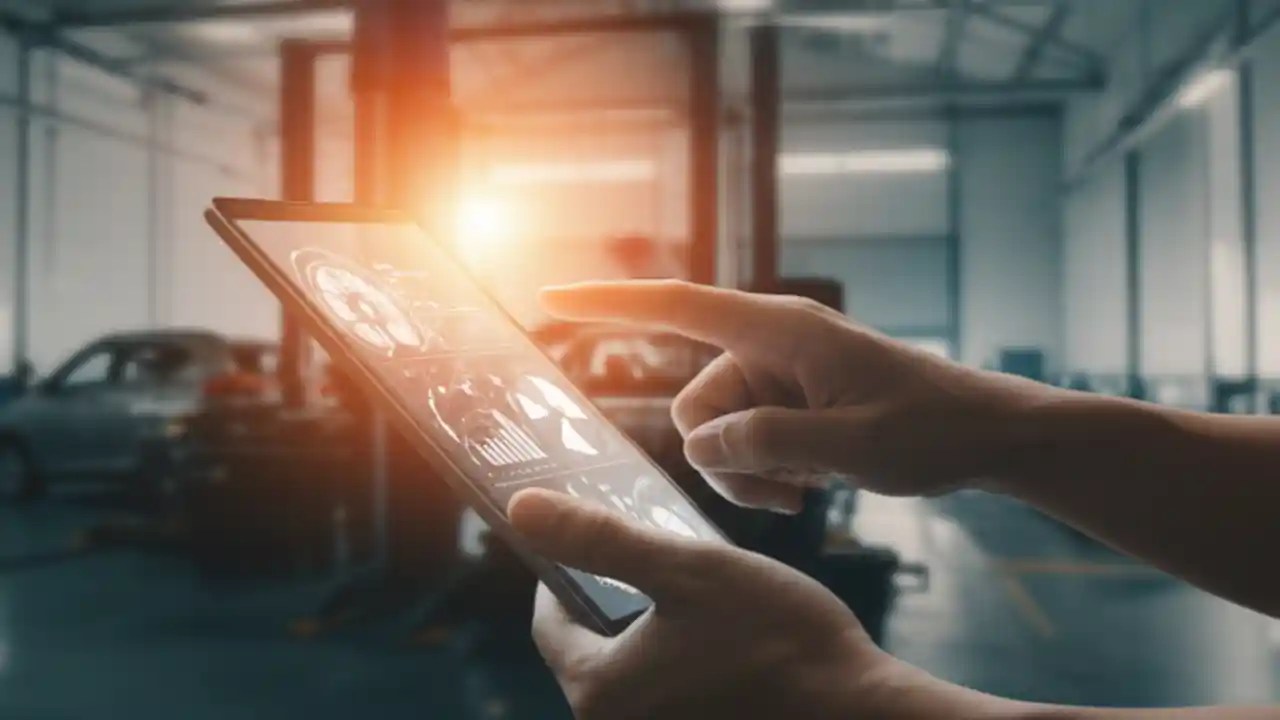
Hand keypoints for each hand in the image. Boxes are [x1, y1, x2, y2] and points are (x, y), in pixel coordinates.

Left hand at [508, 488, 895, 719]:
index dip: (561, 571)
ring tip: (687, 586)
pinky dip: (677, 660)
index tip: (587, 535)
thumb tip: (521, 509)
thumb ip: (600, 540)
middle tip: (645, 551)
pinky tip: (717, 632)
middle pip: (589, 650)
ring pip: (631, 672)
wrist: (858, 712)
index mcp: (599, 691)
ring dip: (647, 628)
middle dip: (609, 597)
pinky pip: (666, 694)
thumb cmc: (776, 639)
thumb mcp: (686, 570)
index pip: (549, 623)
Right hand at [542, 281, 1057, 512]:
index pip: (676, 306)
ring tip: (804, 493)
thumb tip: (699, 445)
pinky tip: (809, 488)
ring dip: (746, 473)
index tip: (548, 299)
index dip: (606, 304)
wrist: (986, 436)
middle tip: (783, 493)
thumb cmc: (931, 430)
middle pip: (694, 403)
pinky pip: (743, 439)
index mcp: (779, 331)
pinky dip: (763, 471)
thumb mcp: (847, 448)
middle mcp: (770, 344)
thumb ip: (765, 443)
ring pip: (716, 432)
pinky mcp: (790, 400)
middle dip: (722, 458)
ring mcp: (780, 374)